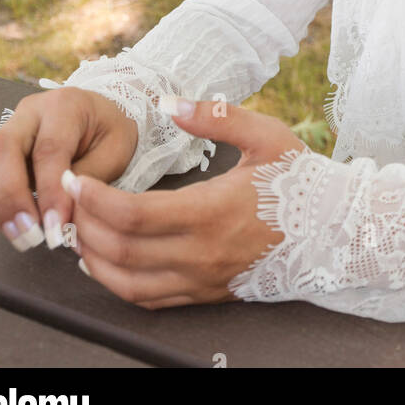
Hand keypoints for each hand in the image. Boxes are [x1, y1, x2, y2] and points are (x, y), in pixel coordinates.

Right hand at [0, 88, 139, 250]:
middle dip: (10, 198)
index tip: (55, 230)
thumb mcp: (115, 153)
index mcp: (65, 106)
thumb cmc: (110, 134)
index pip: (48, 149)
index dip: (49, 193)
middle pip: (1, 148)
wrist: (101, 117)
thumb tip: (60, 220)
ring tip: (20, 235)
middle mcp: (30, 110)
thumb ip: (87, 183)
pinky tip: (11, 224)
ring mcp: (7, 126)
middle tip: (32, 235)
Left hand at [66, 100, 309, 307]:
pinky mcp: (208, 294)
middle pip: (121, 250)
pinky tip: (105, 263)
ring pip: (129, 284)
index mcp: (212, 212)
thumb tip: (169, 103)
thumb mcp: (266, 135)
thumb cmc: (301, 181)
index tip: (74, 179)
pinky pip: (151, 300)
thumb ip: (215, 116)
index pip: (133, 214)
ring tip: (78, 230)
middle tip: (67, 200)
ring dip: (94, 259)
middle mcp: (202, 253)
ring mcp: (204, 279)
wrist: (337, 232)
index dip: (94, 199)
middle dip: (83, 224)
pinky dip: (118, 285)